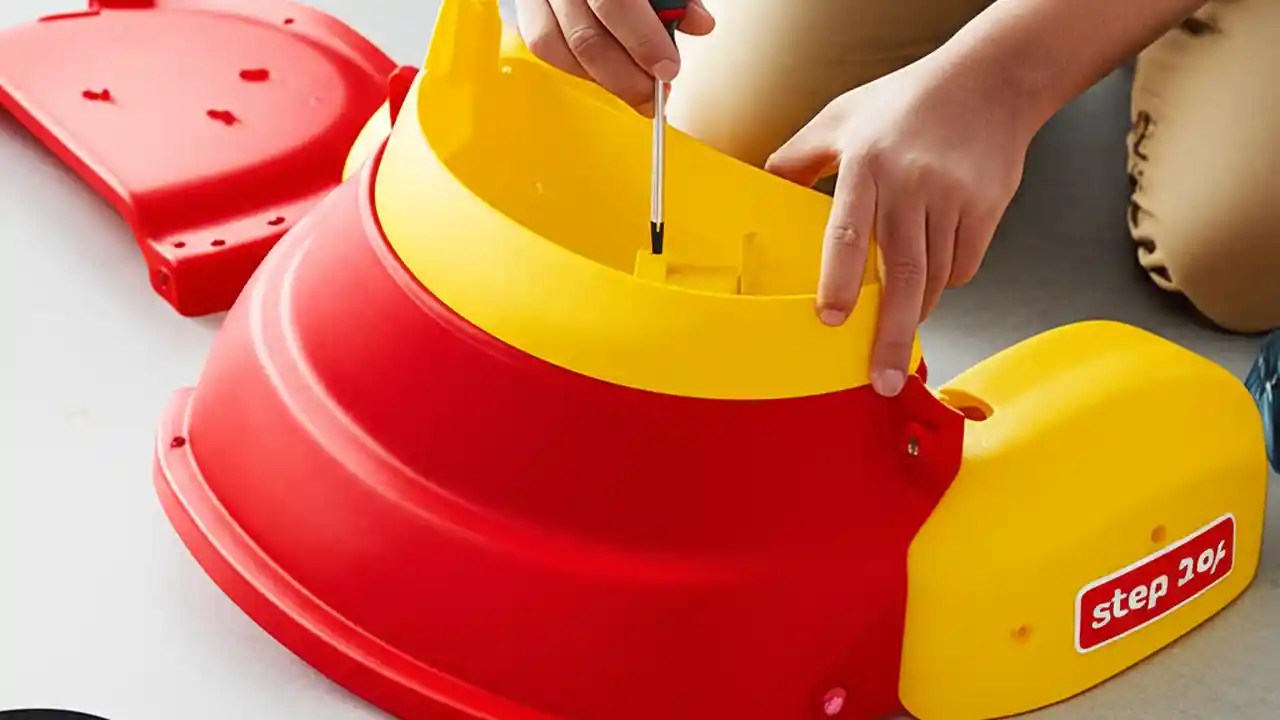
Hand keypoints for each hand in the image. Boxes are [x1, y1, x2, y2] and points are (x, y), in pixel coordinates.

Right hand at [515, 0, 714, 114]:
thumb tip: (699, 24)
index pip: (615, 3)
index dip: (644, 41)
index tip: (668, 68)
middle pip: (585, 37)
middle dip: (626, 78)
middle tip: (654, 95)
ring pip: (557, 47)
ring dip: (599, 79)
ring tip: (633, 88)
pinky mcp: (526, 4)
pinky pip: (542, 45)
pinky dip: (575, 67)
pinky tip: (603, 71)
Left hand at [765, 56, 1032, 396]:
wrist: (989, 83)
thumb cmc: (906, 101)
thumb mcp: (839, 117)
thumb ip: (797, 157)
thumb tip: (764, 193)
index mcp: (866, 163)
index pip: (848, 231)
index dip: (839, 281)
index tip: (831, 321)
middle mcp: (911, 184)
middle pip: (900, 273)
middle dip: (890, 334)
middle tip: (881, 379)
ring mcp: (952, 198)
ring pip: (933, 278)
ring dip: (914, 312)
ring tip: (897, 339)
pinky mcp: (985, 209)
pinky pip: (961, 266)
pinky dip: (944, 280)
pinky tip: (930, 274)